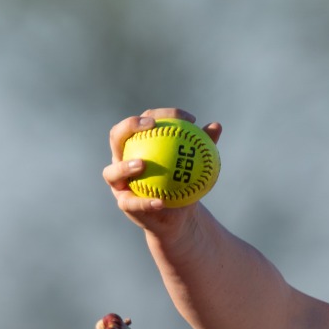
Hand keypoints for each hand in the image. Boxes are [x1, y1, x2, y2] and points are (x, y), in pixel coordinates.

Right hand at [103, 107, 221, 233]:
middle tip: (151, 125)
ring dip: (125, 166)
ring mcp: (119, 183)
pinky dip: (145, 202)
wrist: (179, 215)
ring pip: (112, 172)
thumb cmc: (185, 183)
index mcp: (137, 143)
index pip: (144, 121)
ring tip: (141, 164)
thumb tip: (216, 125)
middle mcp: (122, 159)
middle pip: (116, 136)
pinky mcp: (124, 204)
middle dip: (129, 125)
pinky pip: (131, 203)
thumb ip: (204, 146)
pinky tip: (161, 201)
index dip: (162, 113)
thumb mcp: (196, 165)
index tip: (188, 119)